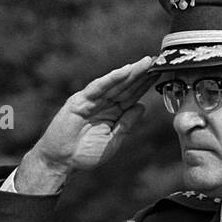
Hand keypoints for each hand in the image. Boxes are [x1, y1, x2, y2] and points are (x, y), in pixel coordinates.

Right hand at [16, 57, 157, 192]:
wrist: (61, 161)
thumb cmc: (85, 153)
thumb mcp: (113, 140)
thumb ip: (126, 123)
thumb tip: (142, 106)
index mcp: (113, 112)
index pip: (132, 95)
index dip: (146, 85)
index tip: (160, 74)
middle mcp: (103, 103)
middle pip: (126, 86)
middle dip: (142, 74)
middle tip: (158, 60)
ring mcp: (91, 100)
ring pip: (114, 84)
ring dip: (130, 72)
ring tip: (146, 62)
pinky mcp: (79, 101)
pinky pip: (97, 88)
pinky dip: (110, 79)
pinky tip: (124, 71)